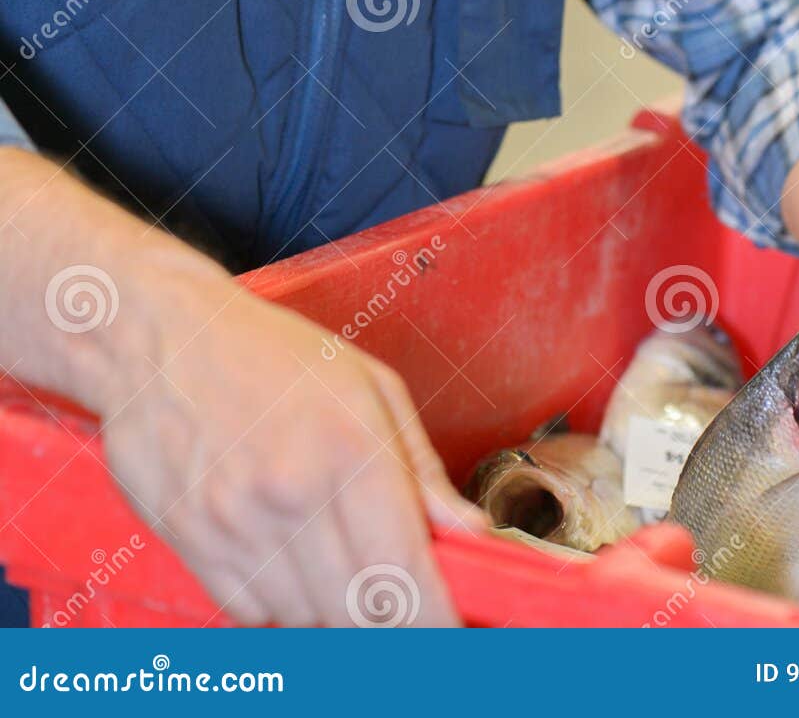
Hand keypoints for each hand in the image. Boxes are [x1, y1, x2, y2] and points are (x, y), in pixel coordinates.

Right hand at [99, 274, 485, 625]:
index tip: (450, 631)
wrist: (160, 335)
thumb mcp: (368, 385)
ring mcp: (236, 524)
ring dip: (329, 607)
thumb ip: (420, 469)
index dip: (435, 622)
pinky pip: (250, 613)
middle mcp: (292, 493)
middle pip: (357, 616)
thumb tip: (469, 533)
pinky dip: (276, 601)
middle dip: (386, 617)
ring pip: (305, 621)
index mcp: (350, 447)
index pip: (404, 577)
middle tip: (393, 588)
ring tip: (328, 549)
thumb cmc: (269, 350)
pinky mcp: (192, 543)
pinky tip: (281, 551)